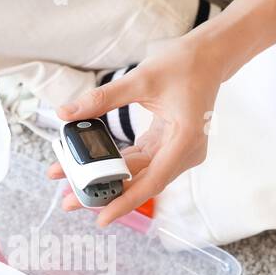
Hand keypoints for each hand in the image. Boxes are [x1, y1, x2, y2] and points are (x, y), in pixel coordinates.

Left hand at [49, 36, 223, 225]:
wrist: (210, 56)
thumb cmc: (184, 64)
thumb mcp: (141, 79)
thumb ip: (102, 99)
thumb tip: (66, 113)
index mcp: (185, 139)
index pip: (153, 181)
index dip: (126, 202)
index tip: (102, 218)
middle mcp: (185, 153)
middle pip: (142, 182)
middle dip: (106, 191)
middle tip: (69, 200)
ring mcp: (178, 152)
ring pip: (140, 174)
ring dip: (108, 178)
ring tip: (72, 182)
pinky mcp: (170, 146)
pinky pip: (142, 162)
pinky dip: (118, 165)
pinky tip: (92, 166)